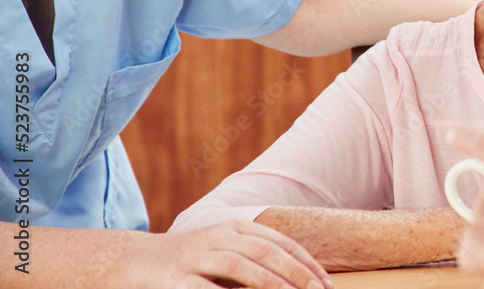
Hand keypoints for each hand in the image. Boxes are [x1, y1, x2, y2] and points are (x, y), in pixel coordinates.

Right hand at [123, 220, 331, 288]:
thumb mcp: (226, 253)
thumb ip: (257, 262)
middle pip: (265, 253)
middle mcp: (219, 236)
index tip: (327, 285)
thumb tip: (298, 282)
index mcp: (237, 227)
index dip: (307, 264)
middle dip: (295, 276)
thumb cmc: (190, 262)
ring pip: (240, 268)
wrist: (131, 262)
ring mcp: (195, 256)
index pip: (281, 244)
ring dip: (269, 285)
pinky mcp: (173, 280)